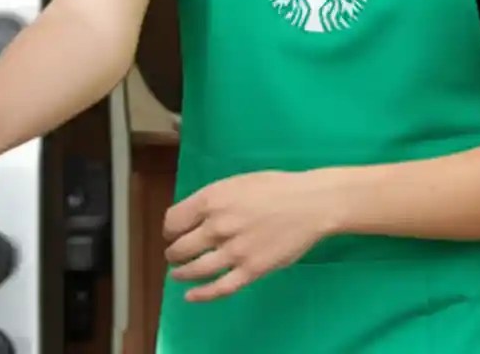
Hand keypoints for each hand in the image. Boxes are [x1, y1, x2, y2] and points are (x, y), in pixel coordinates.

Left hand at [163, 170, 342, 301]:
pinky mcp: (252, 270)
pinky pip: (221, 287)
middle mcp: (217, 226)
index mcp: (211, 200)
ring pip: (196, 269)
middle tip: (174, 255)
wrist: (311, 204)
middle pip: (180, 247)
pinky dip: (202, 294)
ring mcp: (234, 250)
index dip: (169, 230)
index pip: (173, 221)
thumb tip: (192, 217)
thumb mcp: (234, 183)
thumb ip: (211, 200)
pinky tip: (190, 296)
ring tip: (177, 274)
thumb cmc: (274, 188)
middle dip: (173, 253)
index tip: (172, 234)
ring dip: (181, 273)